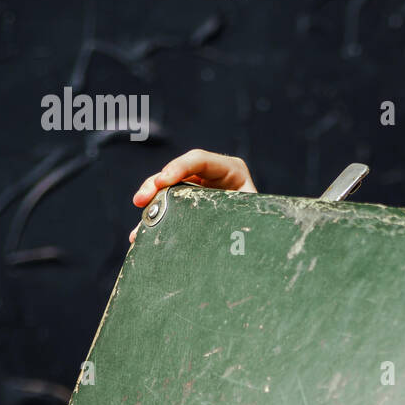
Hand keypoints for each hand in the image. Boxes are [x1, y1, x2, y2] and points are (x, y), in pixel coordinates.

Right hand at [129, 148, 256, 242]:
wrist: (267, 245)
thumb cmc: (266, 227)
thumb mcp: (253, 215)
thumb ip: (237, 212)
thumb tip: (217, 224)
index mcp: (232, 171)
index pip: (200, 160)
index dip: (178, 167)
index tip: (162, 182)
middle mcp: (212, 177)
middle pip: (177, 173)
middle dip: (155, 185)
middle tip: (140, 200)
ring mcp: (199, 190)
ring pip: (167, 191)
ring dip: (149, 207)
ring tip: (138, 229)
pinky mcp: (190, 206)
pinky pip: (167, 210)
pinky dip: (154, 223)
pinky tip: (138, 237)